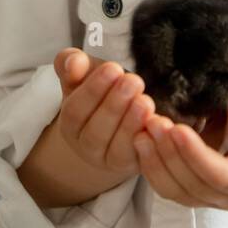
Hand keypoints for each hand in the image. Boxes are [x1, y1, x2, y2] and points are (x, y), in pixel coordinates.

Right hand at [53, 48, 155, 180]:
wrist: (121, 115)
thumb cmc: (101, 90)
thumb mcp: (84, 75)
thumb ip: (72, 63)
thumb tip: (74, 62)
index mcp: (70, 124)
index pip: (75, 111)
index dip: (93, 90)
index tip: (113, 68)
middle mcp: (86, 147)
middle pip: (96, 132)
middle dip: (115, 105)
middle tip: (133, 80)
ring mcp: (110, 160)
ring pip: (118, 148)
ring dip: (132, 124)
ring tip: (145, 101)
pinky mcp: (134, 165)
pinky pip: (140, 158)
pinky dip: (149, 140)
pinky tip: (157, 121)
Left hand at [132, 89, 227, 209]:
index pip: (222, 176)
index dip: (197, 156)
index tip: (177, 129)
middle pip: (194, 186)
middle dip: (170, 155)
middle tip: (152, 121)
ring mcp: (213, 198)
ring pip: (176, 191)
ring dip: (156, 161)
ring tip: (142, 128)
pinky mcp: (197, 189)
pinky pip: (169, 185)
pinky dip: (152, 165)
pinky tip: (140, 139)